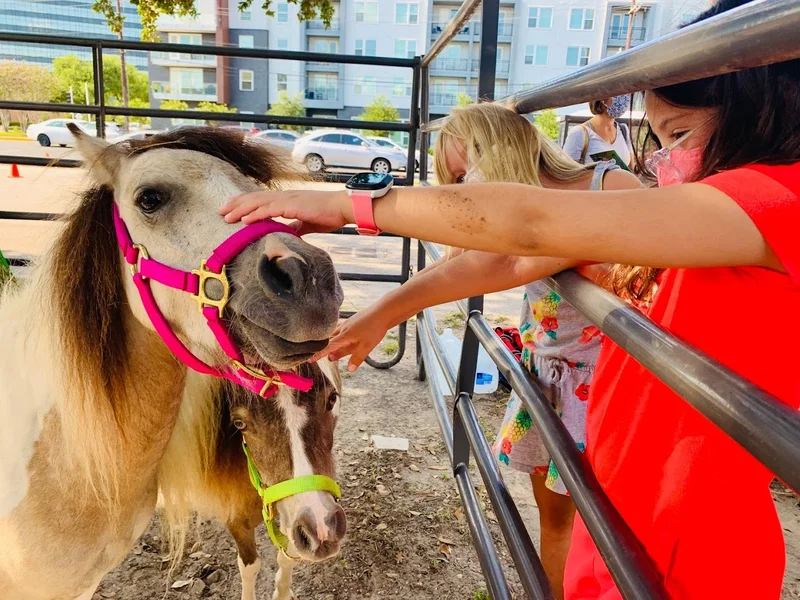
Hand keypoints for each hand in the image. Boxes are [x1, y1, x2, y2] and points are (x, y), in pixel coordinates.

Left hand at [220, 189, 351, 234]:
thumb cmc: (329, 214)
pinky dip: (255, 214)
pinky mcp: (292, 206)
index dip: (245, 202)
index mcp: (287, 200)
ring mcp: (287, 200)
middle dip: (236, 204)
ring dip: (240, 209)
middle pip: (254, 198)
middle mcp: (284, 197)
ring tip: (226, 216)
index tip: (232, 208)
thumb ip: (297, 226)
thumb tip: (289, 233)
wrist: (343, 207)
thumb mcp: (308, 222)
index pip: (261, 199)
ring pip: (258, 202)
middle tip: (220, 210)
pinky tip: (244, 220)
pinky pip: (269, 210)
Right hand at [311, 304, 393, 370]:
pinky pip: (342, 330)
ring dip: (334, 344)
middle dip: (326, 350)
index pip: (328, 347)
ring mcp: (348, 324)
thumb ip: (357, 358)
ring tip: (335, 353)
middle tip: (325, 359)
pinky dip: (340, 337)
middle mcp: (343, 329)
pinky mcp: (353, 321)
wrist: (383, 311)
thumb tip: (349, 369)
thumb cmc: (375, 328)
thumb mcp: (367, 346)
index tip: (310, 359)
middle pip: (331, 340)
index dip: (319, 354)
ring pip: (336, 335)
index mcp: (344, 335)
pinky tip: (344, 338)